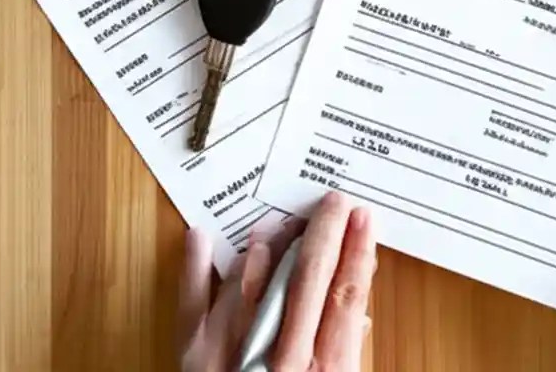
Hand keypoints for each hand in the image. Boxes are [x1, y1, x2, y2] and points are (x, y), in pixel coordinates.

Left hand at [178, 191, 376, 370]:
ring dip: (271, 243)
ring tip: (285, 217)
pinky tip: (200, 236)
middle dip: (325, 234)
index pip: (345, 296)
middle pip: (306, 279)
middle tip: (334, 201)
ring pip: (253, 283)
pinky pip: (193, 306)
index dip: (357, 252)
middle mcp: (282, 358)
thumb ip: (345, 357)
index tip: (362, 218)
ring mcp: (234, 352)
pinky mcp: (196, 357)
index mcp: (325, 370)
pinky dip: (194, 269)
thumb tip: (358, 318)